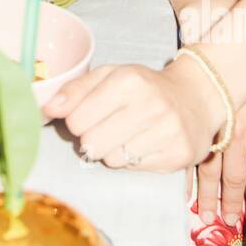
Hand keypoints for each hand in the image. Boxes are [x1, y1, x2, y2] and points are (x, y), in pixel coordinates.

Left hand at [44, 58, 225, 171]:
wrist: (197, 98)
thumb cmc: (145, 87)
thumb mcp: (109, 76)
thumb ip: (75, 90)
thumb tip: (47, 109)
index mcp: (128, 80)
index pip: (76, 119)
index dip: (76, 121)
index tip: (89, 115)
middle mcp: (150, 105)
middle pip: (91, 143)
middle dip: (92, 138)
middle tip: (106, 127)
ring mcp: (168, 131)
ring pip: (112, 159)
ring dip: (112, 151)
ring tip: (127, 135)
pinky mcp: (179, 154)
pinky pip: (134, 169)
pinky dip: (133, 160)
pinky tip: (144, 143)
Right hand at [195, 86, 245, 245]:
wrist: (222, 57)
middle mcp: (239, 136)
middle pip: (235, 182)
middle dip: (233, 208)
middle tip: (229, 226)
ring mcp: (214, 130)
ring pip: (210, 172)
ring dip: (209, 198)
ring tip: (207, 217)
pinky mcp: (194, 124)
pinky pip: (190, 156)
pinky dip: (187, 178)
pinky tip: (185, 194)